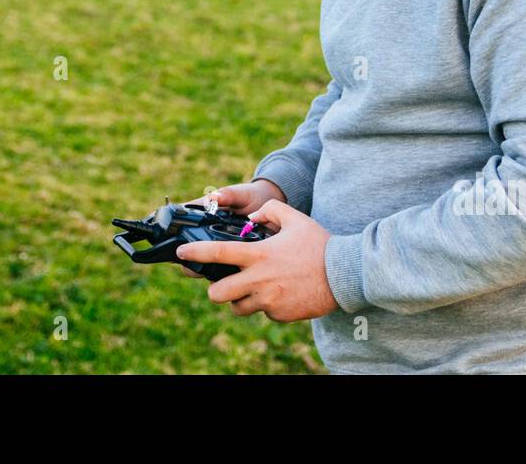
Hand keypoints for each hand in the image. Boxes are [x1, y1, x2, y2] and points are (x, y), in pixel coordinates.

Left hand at [175, 199, 339, 321]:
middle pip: (217, 294)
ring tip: (253, 288)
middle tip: (222, 282)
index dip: (194, 254)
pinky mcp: (280, 315)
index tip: (181, 254)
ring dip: (240, 300)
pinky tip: (280, 293)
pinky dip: (266, 306)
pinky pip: (263, 313)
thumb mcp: (295, 218)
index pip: (217, 254)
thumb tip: (253, 217)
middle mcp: (259, 280)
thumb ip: (269, 211)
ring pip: (238, 308)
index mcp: (258, 255)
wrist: (344, 275)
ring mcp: (269, 301)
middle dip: (215, 289)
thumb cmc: (319, 244)